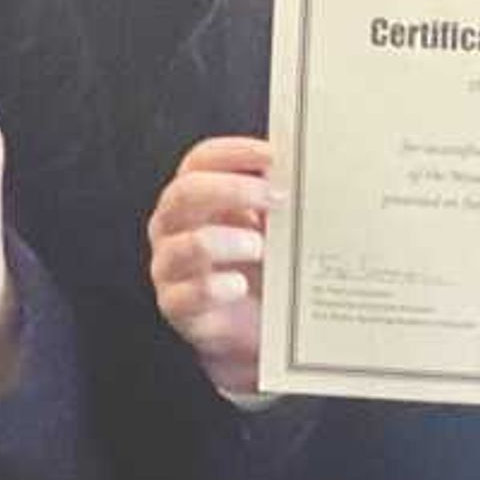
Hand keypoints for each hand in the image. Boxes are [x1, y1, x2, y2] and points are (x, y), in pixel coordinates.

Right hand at [150, 135, 275, 395]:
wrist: (253, 327)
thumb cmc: (260, 267)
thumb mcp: (271, 227)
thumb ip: (279, 200)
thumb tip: (310, 171)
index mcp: (195, 198)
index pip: (201, 161)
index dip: (234, 153)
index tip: (273, 155)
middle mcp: (174, 226)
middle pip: (186, 193)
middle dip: (233, 190)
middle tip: (275, 197)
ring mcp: (170, 266)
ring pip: (187, 244)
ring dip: (228, 241)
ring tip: (260, 247)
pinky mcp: (177, 306)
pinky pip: (188, 294)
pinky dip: (216, 287)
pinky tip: (240, 285)